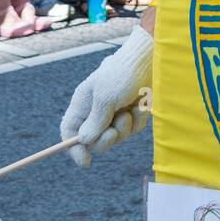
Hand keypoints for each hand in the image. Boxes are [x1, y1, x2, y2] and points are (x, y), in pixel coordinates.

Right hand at [60, 26, 153, 166]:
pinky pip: (133, 129)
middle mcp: (97, 109)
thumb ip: (95, 121)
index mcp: (83, 103)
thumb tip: (83, 141)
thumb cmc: (123, 73)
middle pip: (94, 140)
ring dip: (124, 129)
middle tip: (114, 132)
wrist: (150, 58)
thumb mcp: (106, 97)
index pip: (69, 131)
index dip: (73, 148)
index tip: (85, 161)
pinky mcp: (132, 111)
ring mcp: (115, 111)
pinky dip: (138, 121)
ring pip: (116, 137)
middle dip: (106, 139)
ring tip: (129, 112)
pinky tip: (141, 106)